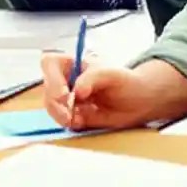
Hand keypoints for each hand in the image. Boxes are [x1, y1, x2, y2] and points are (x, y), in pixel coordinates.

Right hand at [42, 54, 158, 130]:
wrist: (138, 102)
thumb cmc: (126, 82)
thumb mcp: (111, 74)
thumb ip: (92, 78)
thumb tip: (76, 91)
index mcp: (72, 63)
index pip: (49, 63)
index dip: (51, 78)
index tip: (65, 94)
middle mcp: (65, 79)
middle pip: (47, 88)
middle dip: (56, 103)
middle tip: (70, 114)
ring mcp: (67, 98)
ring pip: (51, 106)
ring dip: (60, 115)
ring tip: (76, 120)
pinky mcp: (72, 114)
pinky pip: (61, 119)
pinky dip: (68, 123)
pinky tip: (80, 122)